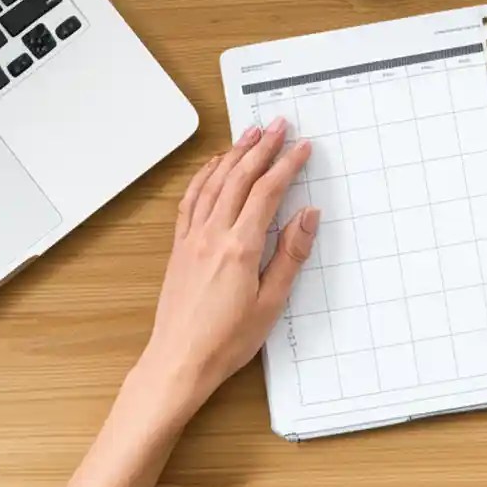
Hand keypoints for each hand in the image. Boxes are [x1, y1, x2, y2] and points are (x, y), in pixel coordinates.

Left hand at [134, 118, 318, 421]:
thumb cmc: (226, 340)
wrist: (179, 361)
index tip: (302, 147)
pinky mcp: (179, 248)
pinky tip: (213, 167)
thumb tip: (307, 216)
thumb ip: (290, 255)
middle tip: (278, 125)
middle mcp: (213, 235)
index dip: (287, 165)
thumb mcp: (272, 302)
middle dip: (261, 147)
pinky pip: (191, 200)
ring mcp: (192, 238)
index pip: (267, 193)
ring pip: (213, 183)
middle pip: (239, 178)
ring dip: (233, 154)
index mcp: (240, 247)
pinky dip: (204, 177)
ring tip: (249, 135)